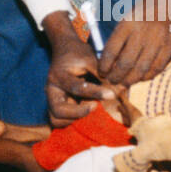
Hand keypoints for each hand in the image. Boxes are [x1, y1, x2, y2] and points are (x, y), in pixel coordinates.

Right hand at [43, 12, 107, 126]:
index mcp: (59, 76)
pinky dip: (73, 120)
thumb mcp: (90, 58)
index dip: (96, 92)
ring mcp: (53, 100)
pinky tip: (87, 111)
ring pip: (57, 120)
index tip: (111, 94)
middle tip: (95, 107)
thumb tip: (118, 90)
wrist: (64, 50)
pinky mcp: (58, 106)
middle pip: (58, 111)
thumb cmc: (78, 54)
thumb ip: (102, 74)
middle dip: (78, 113)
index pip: (77, 88)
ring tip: (90, 109)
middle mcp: (52, 91)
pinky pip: (62, 121)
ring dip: (74, 119)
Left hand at [101, 0, 170, 83]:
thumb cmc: (146, 8)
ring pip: (140, 69)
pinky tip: (142, 78)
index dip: (104, 65)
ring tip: (124, 83)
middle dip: (115, 77)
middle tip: (111, 81)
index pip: (110, 50)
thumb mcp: (128, 17)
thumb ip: (120, 37)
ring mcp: (157, 41)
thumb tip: (109, 60)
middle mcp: (141, 33)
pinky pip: (157, 67)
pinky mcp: (170, 46)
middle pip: (124, 63)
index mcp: (127, 24)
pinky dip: (148, 76)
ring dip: (130, 80)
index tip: (101, 72)